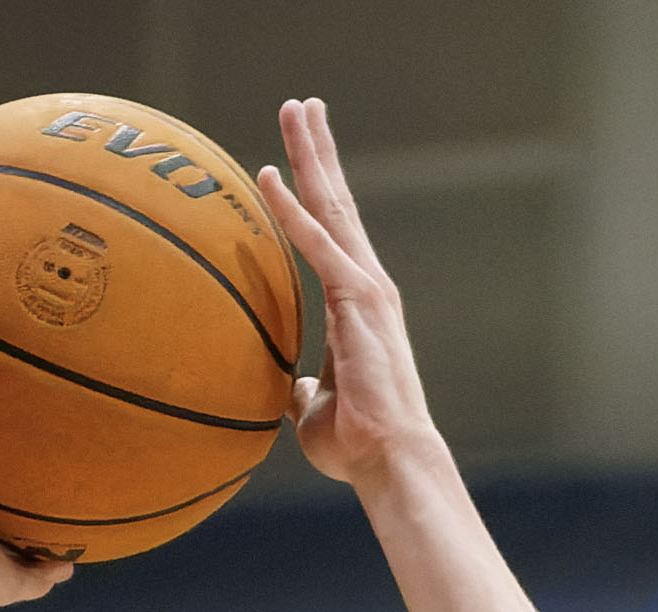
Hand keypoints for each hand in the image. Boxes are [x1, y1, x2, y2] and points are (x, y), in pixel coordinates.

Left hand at [259, 97, 440, 492]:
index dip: (314, 189)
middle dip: (318, 151)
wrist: (388, 460)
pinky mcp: (357, 301)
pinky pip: (317, 245)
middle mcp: (366, 283)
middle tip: (302, 106)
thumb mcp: (310, 410)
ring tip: (295, 110)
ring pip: (333, 206)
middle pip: (337, 201)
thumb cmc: (356, 443)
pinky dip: (292, 210)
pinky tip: (269, 176)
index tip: (298, 153)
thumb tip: (285, 388)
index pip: (331, 231)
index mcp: (356, 302)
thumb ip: (298, 388)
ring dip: (310, 156)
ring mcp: (365, 287)